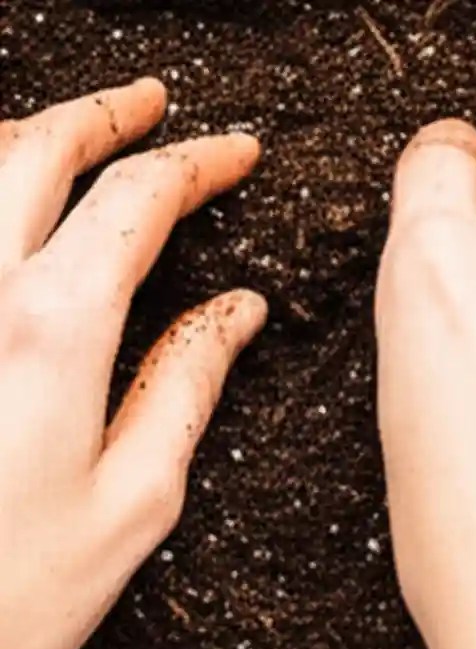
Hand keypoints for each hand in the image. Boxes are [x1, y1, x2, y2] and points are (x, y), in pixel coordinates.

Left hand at [0, 80, 265, 648]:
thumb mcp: (133, 502)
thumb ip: (187, 385)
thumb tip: (236, 313)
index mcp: (50, 332)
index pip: (136, 201)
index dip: (196, 163)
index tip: (235, 153)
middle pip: (34, 151)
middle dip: (104, 113)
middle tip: (150, 104)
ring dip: (26, 136)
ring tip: (72, 136)